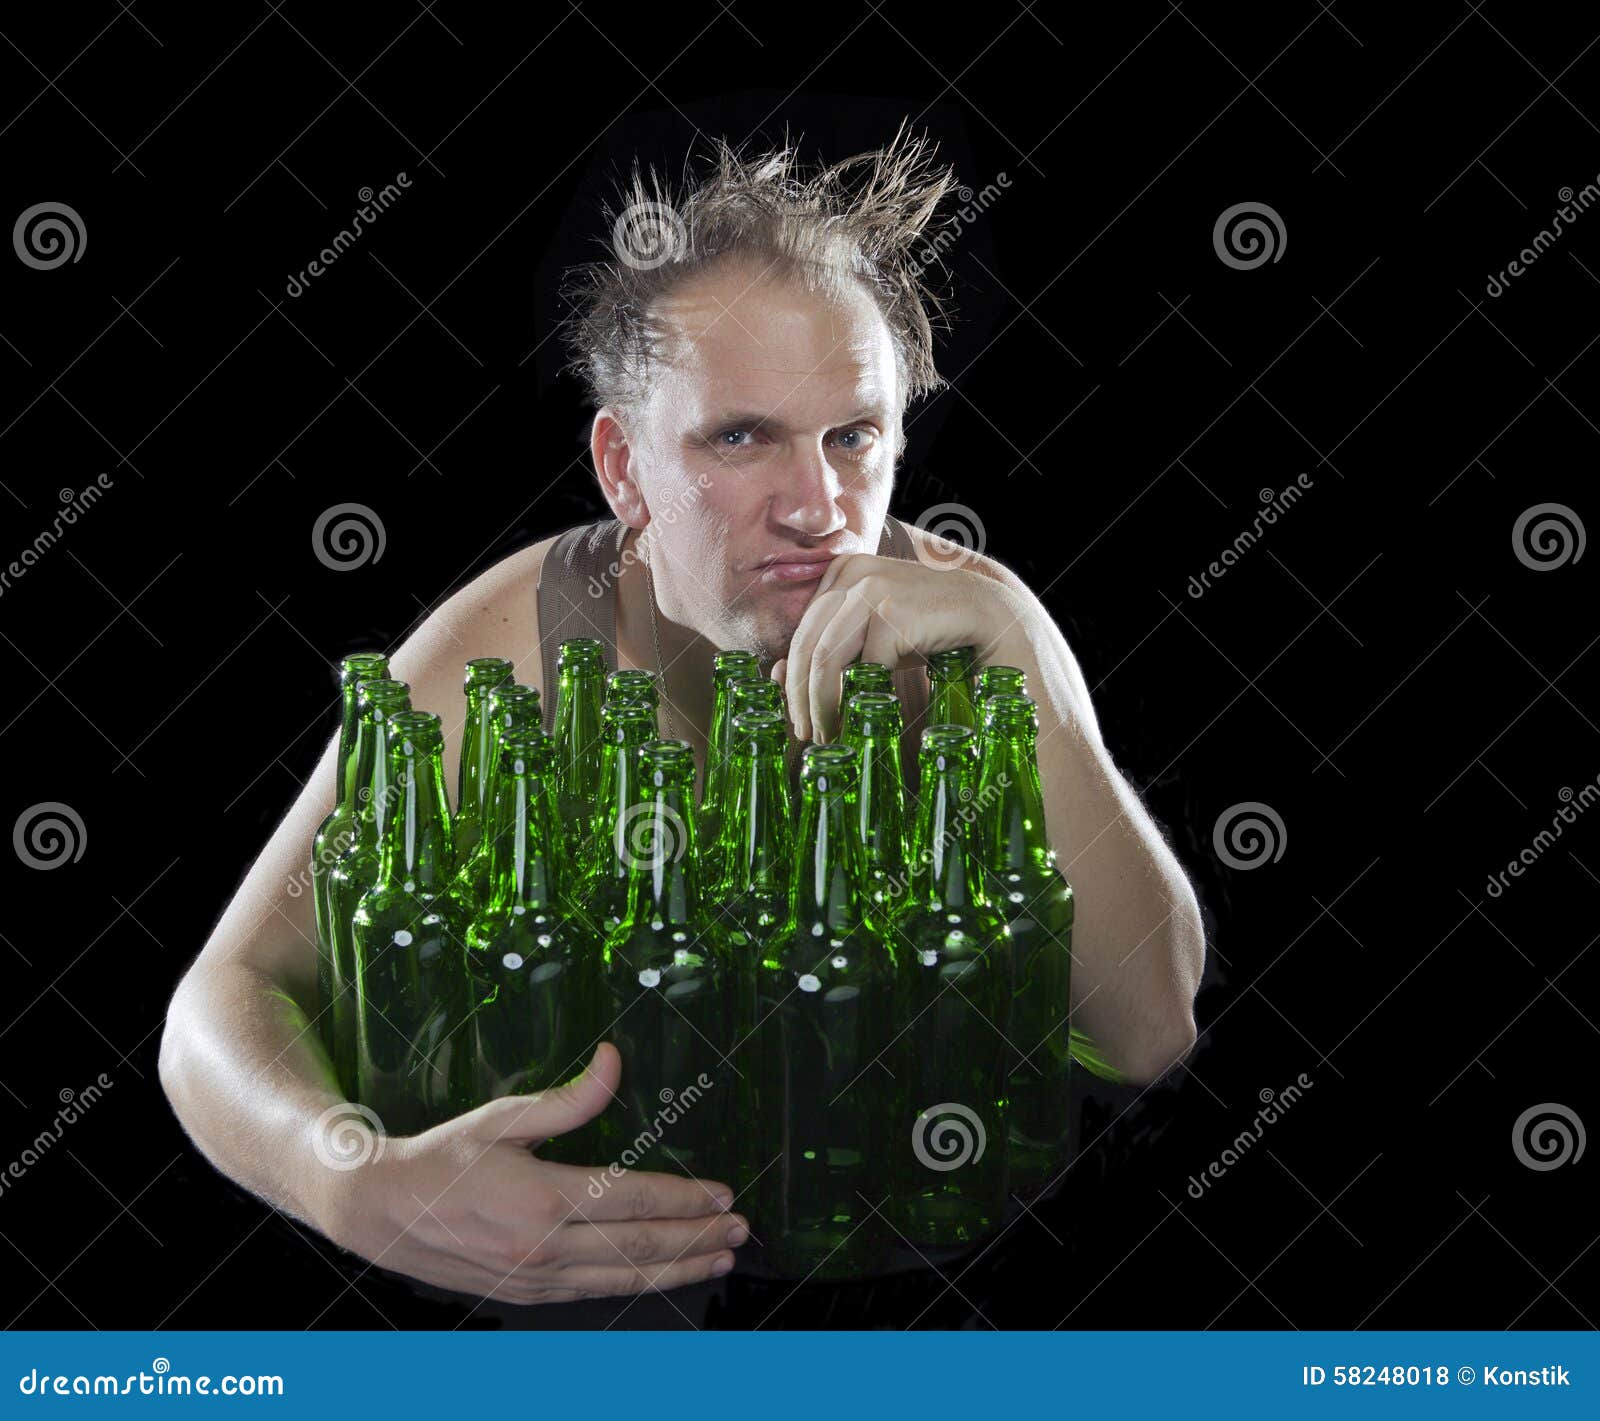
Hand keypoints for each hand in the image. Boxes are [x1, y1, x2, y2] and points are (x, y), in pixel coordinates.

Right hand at [315, 1045, 745, 1304]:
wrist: (379, 1210)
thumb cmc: (443, 1157)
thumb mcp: (505, 1116)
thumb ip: (569, 1099)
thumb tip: (614, 1061)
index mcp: (542, 1198)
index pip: (634, 1199)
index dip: (685, 1199)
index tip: (722, 1194)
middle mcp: (543, 1246)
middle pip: (640, 1245)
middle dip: (697, 1237)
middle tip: (740, 1229)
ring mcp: (535, 1278)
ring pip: (624, 1278)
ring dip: (678, 1268)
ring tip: (718, 1257)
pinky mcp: (525, 1295)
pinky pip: (594, 1293)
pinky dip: (635, 1285)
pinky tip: (661, 1276)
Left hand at [773, 552, 1021, 741]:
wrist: (987, 617)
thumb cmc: (926, 630)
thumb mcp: (873, 634)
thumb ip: (832, 645)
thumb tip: (776, 677)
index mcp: (841, 571)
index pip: (801, 633)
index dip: (792, 680)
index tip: (797, 716)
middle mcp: (852, 573)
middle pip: (807, 647)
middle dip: (801, 698)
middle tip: (806, 734)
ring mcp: (873, 589)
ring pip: (826, 658)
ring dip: (822, 705)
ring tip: (827, 734)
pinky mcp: (894, 612)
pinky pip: (863, 667)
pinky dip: (855, 701)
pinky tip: (857, 722)